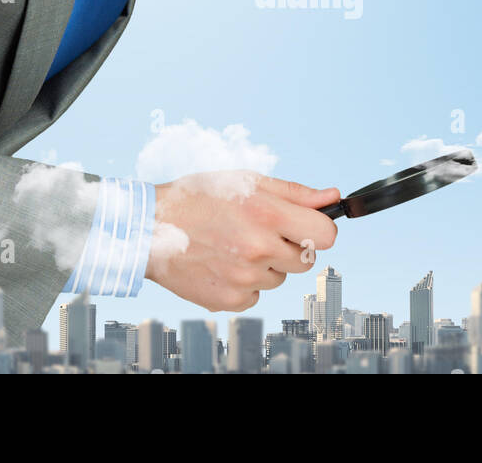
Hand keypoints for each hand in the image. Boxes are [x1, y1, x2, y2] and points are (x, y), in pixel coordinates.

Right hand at [144, 171, 339, 312]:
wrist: (149, 228)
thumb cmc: (199, 198)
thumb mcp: (247, 181)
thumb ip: (294, 192)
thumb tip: (332, 197)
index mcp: (267, 214)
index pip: (326, 235)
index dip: (319, 228)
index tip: (306, 226)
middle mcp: (259, 248)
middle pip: (305, 260)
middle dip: (289, 246)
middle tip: (259, 232)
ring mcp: (245, 277)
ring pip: (278, 278)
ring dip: (264, 264)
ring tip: (233, 244)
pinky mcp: (230, 299)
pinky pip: (255, 295)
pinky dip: (244, 283)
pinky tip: (222, 263)